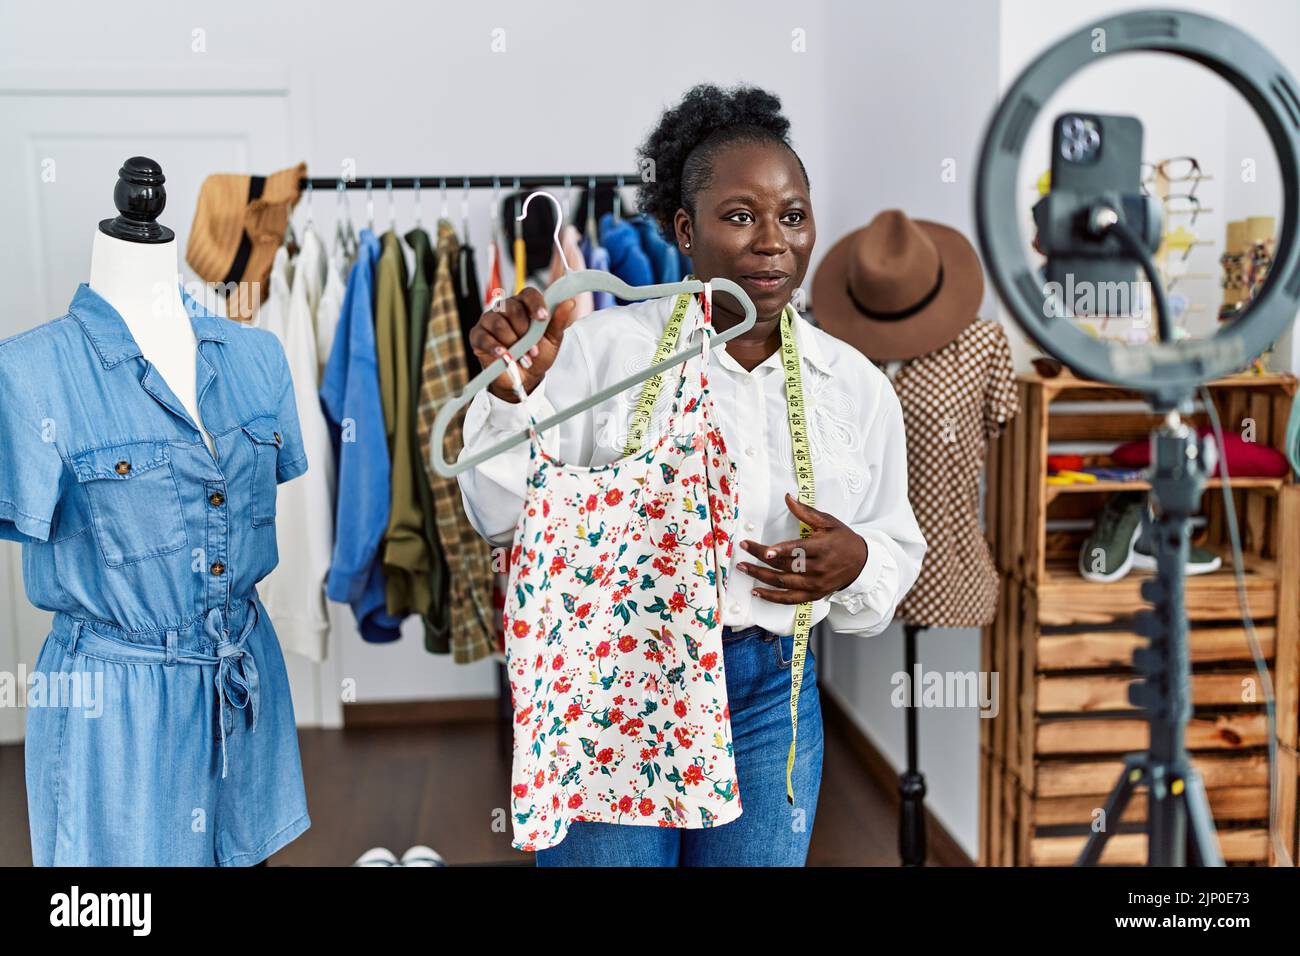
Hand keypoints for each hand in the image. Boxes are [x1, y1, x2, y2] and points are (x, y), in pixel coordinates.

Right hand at [468, 286, 578, 401]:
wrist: (525, 378)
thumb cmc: (537, 355)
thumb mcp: (552, 340)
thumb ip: (559, 321)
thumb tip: (570, 302)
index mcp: (525, 305)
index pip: (528, 294)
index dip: (536, 304)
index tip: (543, 318)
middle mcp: (505, 309)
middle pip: (512, 309)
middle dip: (524, 331)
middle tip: (533, 350)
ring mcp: (489, 321)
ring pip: (498, 323)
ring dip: (513, 343)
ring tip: (522, 358)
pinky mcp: (477, 336)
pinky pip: (484, 337)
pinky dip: (495, 348)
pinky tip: (504, 356)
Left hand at [737, 493, 867, 604]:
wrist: (862, 564)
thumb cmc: (843, 540)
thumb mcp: (828, 522)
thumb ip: (806, 512)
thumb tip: (788, 498)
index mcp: (823, 548)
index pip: (798, 550)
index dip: (781, 551)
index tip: (765, 551)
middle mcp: (818, 568)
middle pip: (785, 565)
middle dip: (761, 558)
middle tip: (744, 549)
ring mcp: (815, 584)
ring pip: (783, 583)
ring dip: (761, 576)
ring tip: (743, 568)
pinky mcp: (813, 595)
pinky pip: (789, 599)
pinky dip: (772, 597)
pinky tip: (756, 591)